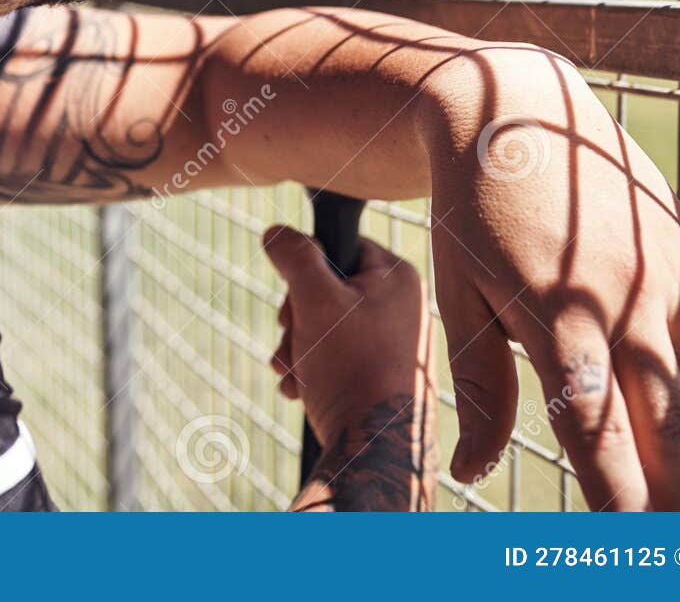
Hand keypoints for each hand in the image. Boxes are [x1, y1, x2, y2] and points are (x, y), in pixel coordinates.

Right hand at [263, 226, 435, 509]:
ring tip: (290, 373)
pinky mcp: (382, 373)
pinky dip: (312, 368)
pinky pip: (337, 355)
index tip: (292, 301)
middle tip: (288, 341)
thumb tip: (276, 232)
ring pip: (326, 326)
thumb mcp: (314, 299)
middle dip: (296, 319)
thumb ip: (294, 256)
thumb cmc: (352, 368)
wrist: (375, 447)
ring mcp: (394, 342)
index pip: (340, 246)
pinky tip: (301, 388)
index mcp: (398, 277)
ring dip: (298, 346)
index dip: (305, 271)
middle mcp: (403, 305)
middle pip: (328, 289)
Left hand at [430, 52, 679, 509]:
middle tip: (674, 549)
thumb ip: (477, 387)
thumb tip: (470, 471)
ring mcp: (667, 275)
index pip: (595, 426)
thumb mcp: (457, 296)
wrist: (513, 112)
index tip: (622, 544)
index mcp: (554, 313)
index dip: (614, 494)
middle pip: (666, 420)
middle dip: (676, 497)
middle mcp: (623, 299)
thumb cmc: (470, 214)